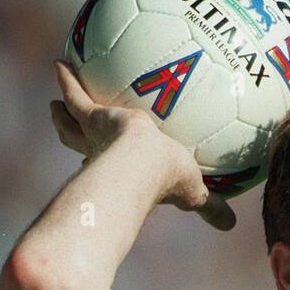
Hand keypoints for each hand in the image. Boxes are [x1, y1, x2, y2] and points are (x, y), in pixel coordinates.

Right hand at [50, 60, 235, 231]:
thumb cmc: (170, 182)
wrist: (145, 166)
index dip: (109, 163)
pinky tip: (60, 64)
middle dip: (76, 136)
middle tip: (69, 124)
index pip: (114, 166)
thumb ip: (210, 206)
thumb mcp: (195, 193)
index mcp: (125, 171)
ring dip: (64, 114)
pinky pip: (77, 96)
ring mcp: (96, 134)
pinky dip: (68, 81)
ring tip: (57, 103)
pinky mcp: (94, 118)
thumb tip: (232, 226)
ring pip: (74, 123)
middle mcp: (105, 154)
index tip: (104, 159)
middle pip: (84, 144)